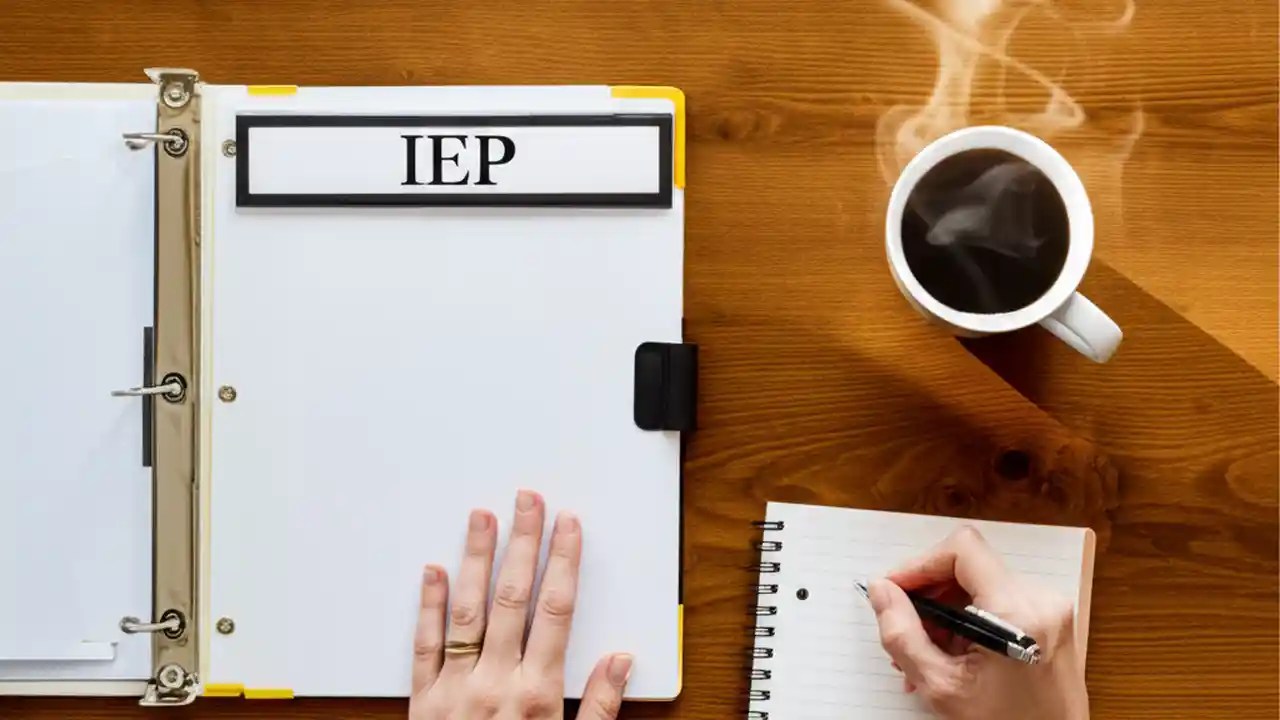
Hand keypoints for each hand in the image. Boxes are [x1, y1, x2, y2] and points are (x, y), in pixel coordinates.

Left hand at [409, 490, 631, 718]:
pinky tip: (434, 572)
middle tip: (527, 503)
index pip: (556, 610)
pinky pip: (425, 645)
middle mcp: (495, 684)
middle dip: (523, 543)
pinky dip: (429, 606)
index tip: (567, 527)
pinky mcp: (424, 702)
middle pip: (512, 598)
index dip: (563, 561)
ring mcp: (455, 689)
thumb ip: (600, 708)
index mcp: (537, 694)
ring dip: (477, 560)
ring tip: (481, 519)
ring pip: (468, 612)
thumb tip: (620, 663)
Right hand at [868, 526, 1088, 719]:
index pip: (962, 549)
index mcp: (1018, 612)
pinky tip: (950, 652)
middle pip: (968, 566)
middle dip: (928, 593)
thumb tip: (882, 591)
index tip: (896, 588)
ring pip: (979, 584)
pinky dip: (967, 619)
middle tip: (903, 626)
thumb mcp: (942, 686)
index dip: (920, 563)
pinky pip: (996, 601)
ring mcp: (1049, 609)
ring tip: (925, 650)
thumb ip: (903, 634)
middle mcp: (1040, 600)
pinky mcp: (1049, 619)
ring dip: (944, 609)